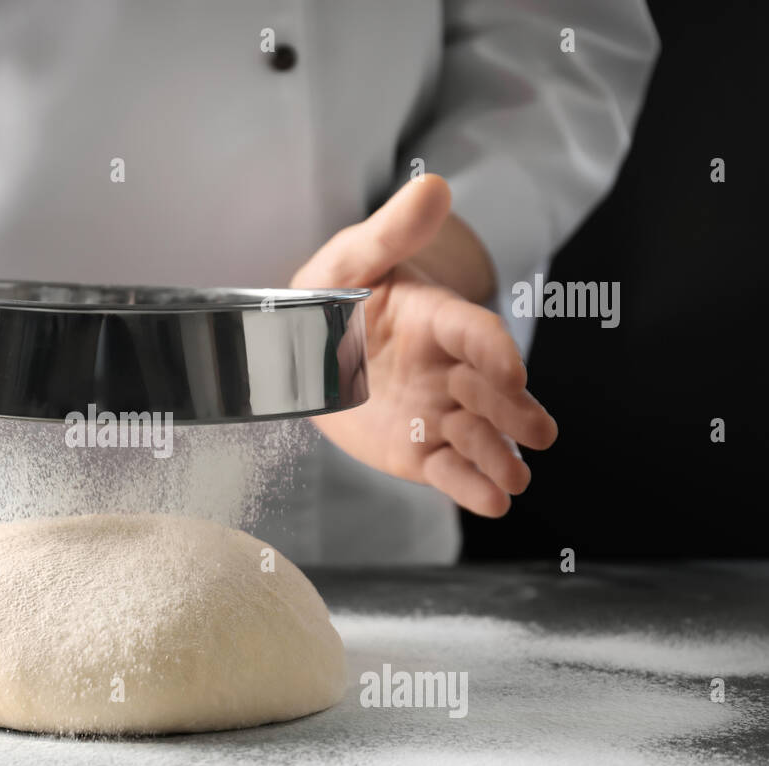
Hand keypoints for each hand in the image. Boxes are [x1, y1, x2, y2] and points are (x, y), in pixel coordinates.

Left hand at [294, 175, 557, 516]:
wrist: (305, 349)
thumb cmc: (335, 296)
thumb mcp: (351, 261)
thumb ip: (391, 233)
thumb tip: (433, 186)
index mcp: (439, 319)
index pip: (476, 333)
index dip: (495, 351)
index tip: (514, 371)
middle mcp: (450, 369)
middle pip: (491, 392)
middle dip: (514, 411)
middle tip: (537, 433)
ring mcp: (439, 413)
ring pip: (478, 437)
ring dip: (498, 458)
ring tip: (514, 481)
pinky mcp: (421, 451)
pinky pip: (449, 471)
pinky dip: (470, 488)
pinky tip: (493, 503)